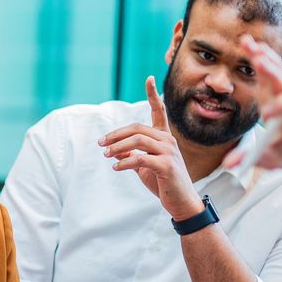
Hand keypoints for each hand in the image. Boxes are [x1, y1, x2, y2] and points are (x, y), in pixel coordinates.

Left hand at [99, 77, 202, 218]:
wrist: (181, 203)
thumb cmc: (163, 183)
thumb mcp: (143, 167)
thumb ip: (131, 155)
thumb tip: (113, 150)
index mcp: (164, 137)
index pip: (159, 111)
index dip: (153, 94)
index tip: (148, 78)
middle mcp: (168, 141)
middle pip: (137, 128)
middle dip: (115, 134)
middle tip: (100, 143)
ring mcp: (169, 152)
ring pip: (137, 141)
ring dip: (117, 148)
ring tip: (105, 155)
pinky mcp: (166, 166)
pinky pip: (140, 159)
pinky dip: (124, 162)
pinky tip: (115, 167)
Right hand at [221, 34, 281, 186]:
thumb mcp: (269, 161)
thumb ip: (249, 160)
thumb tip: (228, 165)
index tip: (268, 113)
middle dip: (273, 73)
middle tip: (257, 60)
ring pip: (278, 72)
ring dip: (264, 57)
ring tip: (248, 44)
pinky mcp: (278, 88)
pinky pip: (273, 69)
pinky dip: (263, 57)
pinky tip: (251, 45)